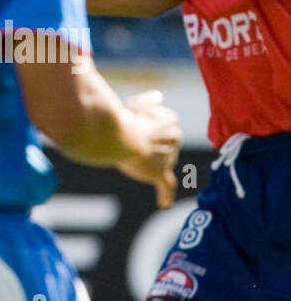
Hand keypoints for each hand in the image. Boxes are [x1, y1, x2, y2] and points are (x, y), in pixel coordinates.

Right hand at [117, 90, 181, 208]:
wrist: (125, 138)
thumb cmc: (127, 118)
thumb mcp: (137, 103)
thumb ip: (149, 102)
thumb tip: (158, 97)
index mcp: (172, 121)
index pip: (162, 124)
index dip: (146, 124)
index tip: (133, 122)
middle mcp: (176, 140)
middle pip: (163, 144)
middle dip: (151, 142)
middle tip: (131, 137)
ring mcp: (169, 158)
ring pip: (161, 161)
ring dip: (149, 159)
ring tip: (133, 153)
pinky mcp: (160, 173)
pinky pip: (167, 186)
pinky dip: (166, 195)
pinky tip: (164, 203)